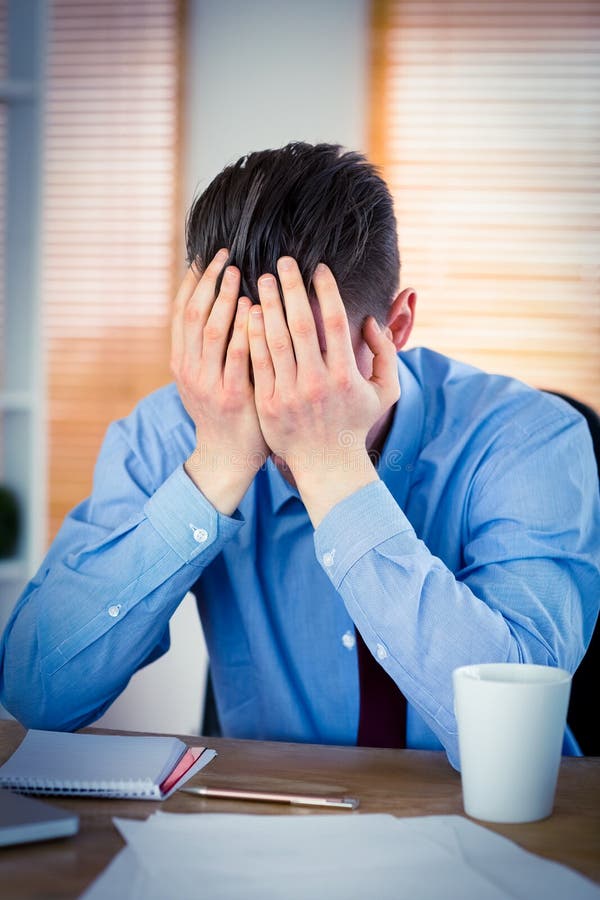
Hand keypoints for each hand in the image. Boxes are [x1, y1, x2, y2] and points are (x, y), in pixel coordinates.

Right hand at [171, 249, 267, 514]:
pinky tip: (255, 309)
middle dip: (209, 281)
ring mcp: (208, 384)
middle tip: (226, 255)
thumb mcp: (205, 378)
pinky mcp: (232, 397)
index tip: (208, 257)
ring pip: (212, 330)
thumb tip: (219, 304)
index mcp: (181, 362)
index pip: (181, 312)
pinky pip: (236, 356)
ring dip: (225, 298)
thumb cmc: (225, 412)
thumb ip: (208, 347)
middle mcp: (189, 369)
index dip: (193, 282)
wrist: (226, 458)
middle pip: (194, 314)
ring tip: (239, 274)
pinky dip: (243, 330)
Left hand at [247, 257, 399, 525]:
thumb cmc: (355, 424)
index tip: (317, 268)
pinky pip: (258, 363)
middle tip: (282, 263)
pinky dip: (252, 336)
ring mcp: (289, 394)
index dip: (325, 290)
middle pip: (301, 324)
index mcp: (345, 375)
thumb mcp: (385, 392)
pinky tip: (248, 314)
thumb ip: (386, 355)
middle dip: (290, 288)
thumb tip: (371, 322)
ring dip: (267, 306)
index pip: (334, 321)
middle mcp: (316, 382)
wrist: (327, 466)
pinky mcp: (268, 404)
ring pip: (275, 340)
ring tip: (261, 281)